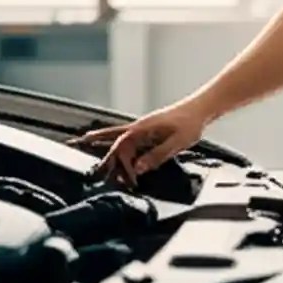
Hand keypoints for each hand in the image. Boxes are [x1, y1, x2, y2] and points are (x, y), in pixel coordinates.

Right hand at [67, 98, 211, 184]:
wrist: (201, 109)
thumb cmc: (191, 122)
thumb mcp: (177, 142)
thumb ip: (158, 156)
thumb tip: (140, 168)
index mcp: (144, 128)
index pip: (120, 143)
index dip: (113, 158)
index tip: (111, 173)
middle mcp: (140, 127)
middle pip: (115, 141)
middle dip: (97, 146)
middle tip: (81, 152)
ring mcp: (145, 129)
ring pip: (121, 140)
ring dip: (107, 146)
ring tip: (89, 150)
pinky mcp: (150, 132)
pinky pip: (131, 141)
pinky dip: (121, 147)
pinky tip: (118, 154)